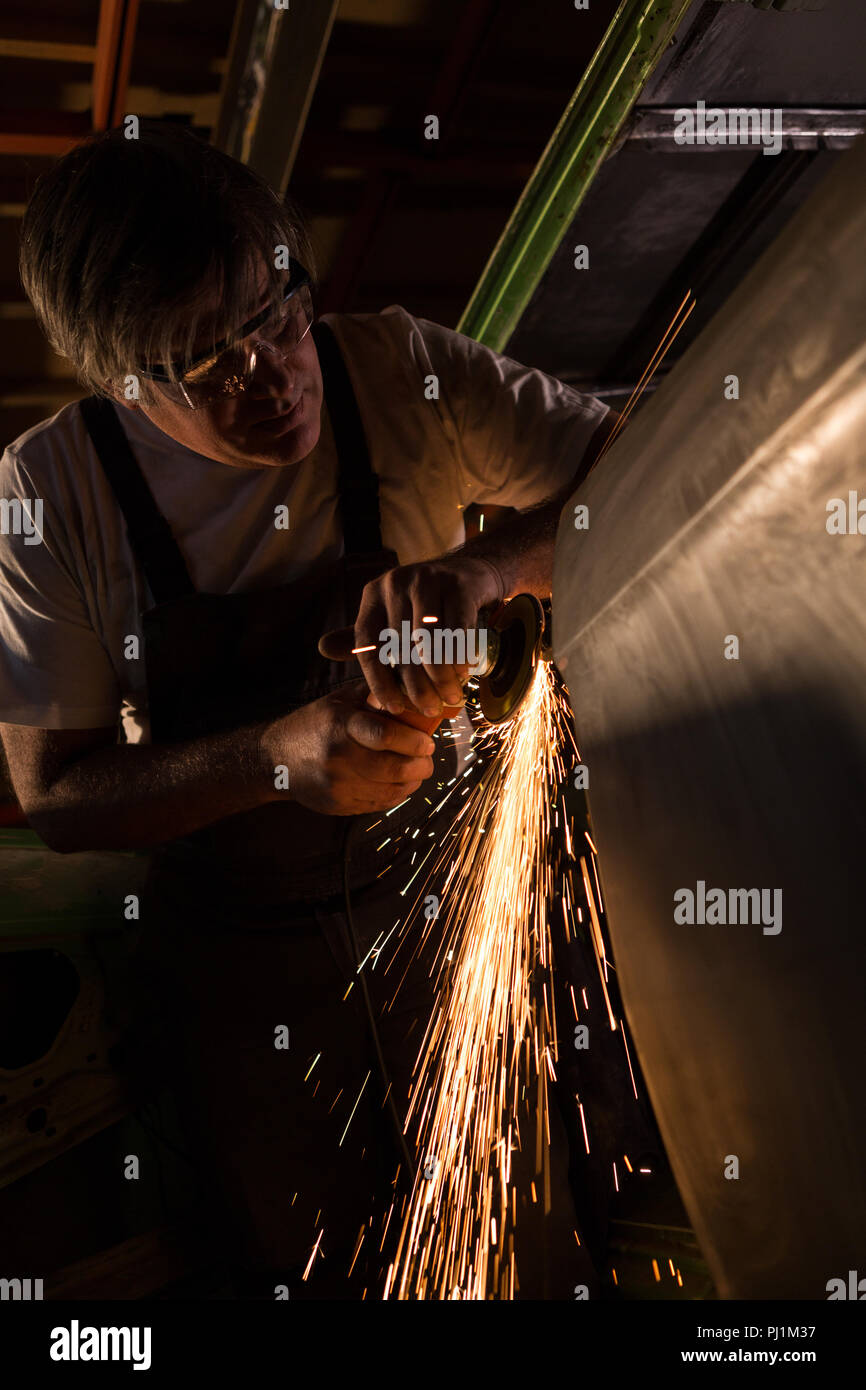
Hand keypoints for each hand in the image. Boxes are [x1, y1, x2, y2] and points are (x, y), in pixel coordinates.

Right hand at [262, 680, 435, 815]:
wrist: (277, 759)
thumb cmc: (317, 724)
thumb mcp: (341, 701)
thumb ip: (376, 696)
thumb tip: (415, 694)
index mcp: (340, 725)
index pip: (384, 734)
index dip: (413, 741)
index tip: (427, 742)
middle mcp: (337, 757)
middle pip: (393, 768)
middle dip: (420, 765)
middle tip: (428, 758)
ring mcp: (338, 785)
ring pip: (391, 790)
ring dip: (412, 782)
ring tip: (417, 770)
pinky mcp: (339, 805)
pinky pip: (379, 804)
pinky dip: (396, 794)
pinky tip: (399, 783)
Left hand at [319, 556, 504, 717]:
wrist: (467, 574)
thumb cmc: (424, 605)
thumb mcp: (390, 617)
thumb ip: (363, 637)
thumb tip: (323, 649)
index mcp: (373, 596)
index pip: (367, 646)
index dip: (378, 681)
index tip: (393, 708)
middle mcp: (395, 584)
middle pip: (400, 647)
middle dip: (417, 686)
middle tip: (430, 709)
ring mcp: (427, 580)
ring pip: (429, 641)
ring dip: (441, 676)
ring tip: (450, 696)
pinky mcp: (457, 583)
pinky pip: (457, 629)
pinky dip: (460, 656)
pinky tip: (464, 673)